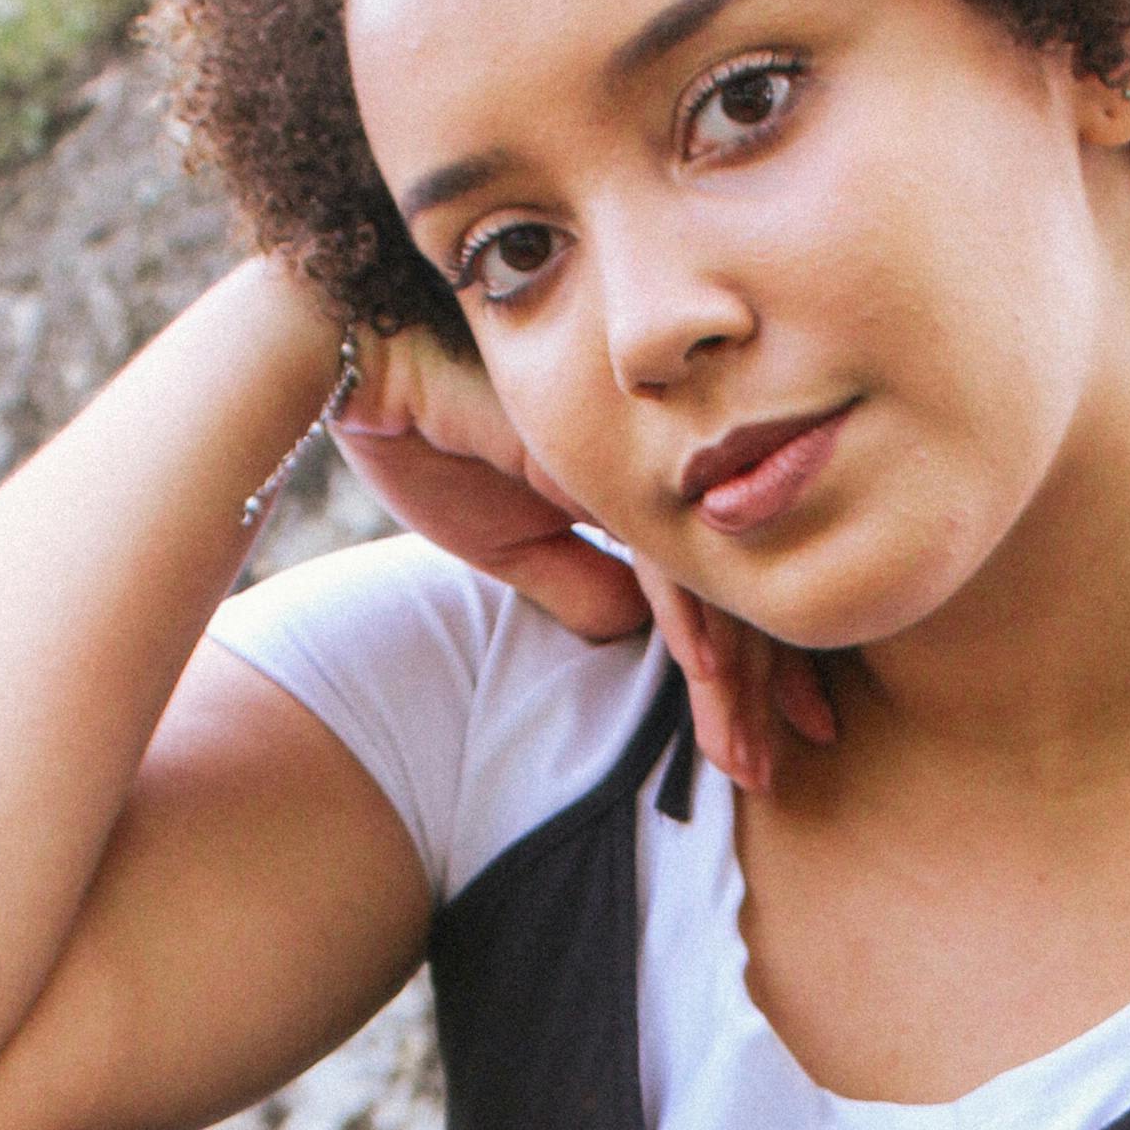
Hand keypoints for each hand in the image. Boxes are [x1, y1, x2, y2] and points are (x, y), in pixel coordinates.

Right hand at [336, 323, 835, 801]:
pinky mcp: (605, 453)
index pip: (709, 582)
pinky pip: (659, 544)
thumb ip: (581, 584)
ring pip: (708, 576)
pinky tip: (706, 675)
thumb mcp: (509, 543)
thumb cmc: (426, 433)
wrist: (360, 362)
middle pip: (728, 584)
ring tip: (745, 757)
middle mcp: (654, 469)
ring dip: (731, 677)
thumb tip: (641, 634)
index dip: (743, 662)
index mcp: (638, 487)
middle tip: (769, 767)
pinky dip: (686, 612)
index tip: (764, 734)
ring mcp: (640, 456)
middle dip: (757, 687)